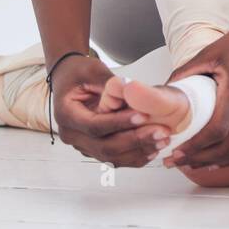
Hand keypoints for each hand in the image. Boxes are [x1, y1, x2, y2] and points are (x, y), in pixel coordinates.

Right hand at [48, 55, 167, 167]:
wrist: (69, 80)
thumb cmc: (78, 73)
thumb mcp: (92, 70)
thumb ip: (109, 82)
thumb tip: (130, 91)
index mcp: (66, 114)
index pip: (95, 126)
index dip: (119, 123)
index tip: (142, 116)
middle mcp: (72, 134)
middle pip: (104, 146)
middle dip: (135, 140)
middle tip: (160, 131)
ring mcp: (83, 144)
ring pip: (111, 157)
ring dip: (138, 151)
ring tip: (162, 140)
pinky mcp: (94, 148)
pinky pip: (114, 158)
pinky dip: (134, 156)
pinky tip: (153, 148)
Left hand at [162, 3, 228, 170]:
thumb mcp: (211, 52)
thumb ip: (186, 71)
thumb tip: (164, 90)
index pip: (215, 131)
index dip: (194, 146)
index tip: (176, 152)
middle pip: (226, 148)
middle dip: (199, 159)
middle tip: (177, 162)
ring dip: (214, 160)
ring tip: (192, 162)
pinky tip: (214, 154)